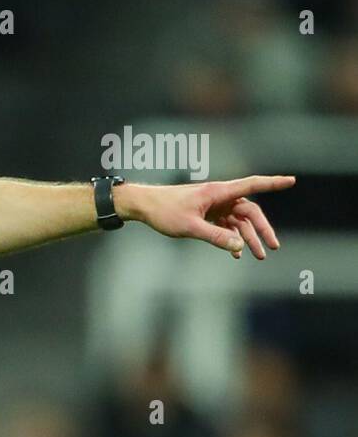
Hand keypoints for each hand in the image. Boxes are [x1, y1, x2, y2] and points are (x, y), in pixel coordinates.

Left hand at [120, 175, 295, 258]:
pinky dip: (232, 238)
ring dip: (248, 238)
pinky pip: (225, 226)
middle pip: (249, 211)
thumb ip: (215, 237)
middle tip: (273, 247)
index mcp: (218, 192)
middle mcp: (219, 196)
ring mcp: (214, 205)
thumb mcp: (190, 227)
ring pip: (238, 221)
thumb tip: (239, 246)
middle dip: (262, 229)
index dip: (273, 183)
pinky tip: (236, 252)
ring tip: (258, 256)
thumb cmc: (164, 212)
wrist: (143, 206)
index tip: (292, 181)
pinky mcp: (206, 214)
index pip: (251, 185)